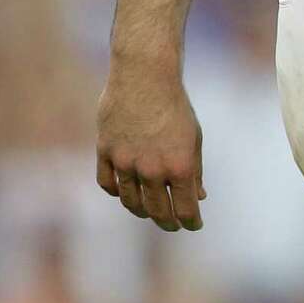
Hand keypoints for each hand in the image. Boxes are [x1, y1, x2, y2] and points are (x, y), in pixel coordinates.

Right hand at [96, 67, 205, 231]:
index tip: (193, 225)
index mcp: (179, 167)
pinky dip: (117, 192)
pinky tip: (126, 193)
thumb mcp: (194, 138)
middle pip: (157, 211)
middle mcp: (151, 170)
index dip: (190, 222)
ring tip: (150, 212)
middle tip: (173, 225)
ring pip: (130, 202)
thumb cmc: (175, 107)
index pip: (185, 209)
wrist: (146, 77)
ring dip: (142, 211)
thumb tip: (198, 197)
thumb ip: (195, 171)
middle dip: (168, 222)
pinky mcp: (105, 152)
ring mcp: (126, 162)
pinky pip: (108, 184)